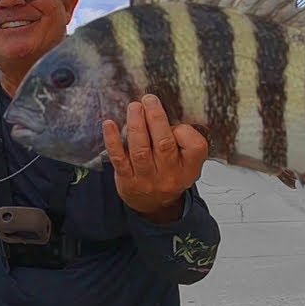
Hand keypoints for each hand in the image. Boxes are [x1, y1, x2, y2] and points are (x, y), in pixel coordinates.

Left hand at [102, 94, 209, 222]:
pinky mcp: (126, 180)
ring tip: (134, 107)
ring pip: (141, 149)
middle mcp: (169, 175)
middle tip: (149, 99)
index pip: (195, 147)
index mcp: (189, 168)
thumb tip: (165, 113)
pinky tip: (109, 124)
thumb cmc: (170, 174)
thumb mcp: (188, 163)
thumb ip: (184, 141)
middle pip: (164, 144)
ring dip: (136, 125)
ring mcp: (146, 178)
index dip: (184, 131)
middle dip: (156, 119)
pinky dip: (113, 140)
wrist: (154, 205)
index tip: (175, 122)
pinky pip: (119, 158)